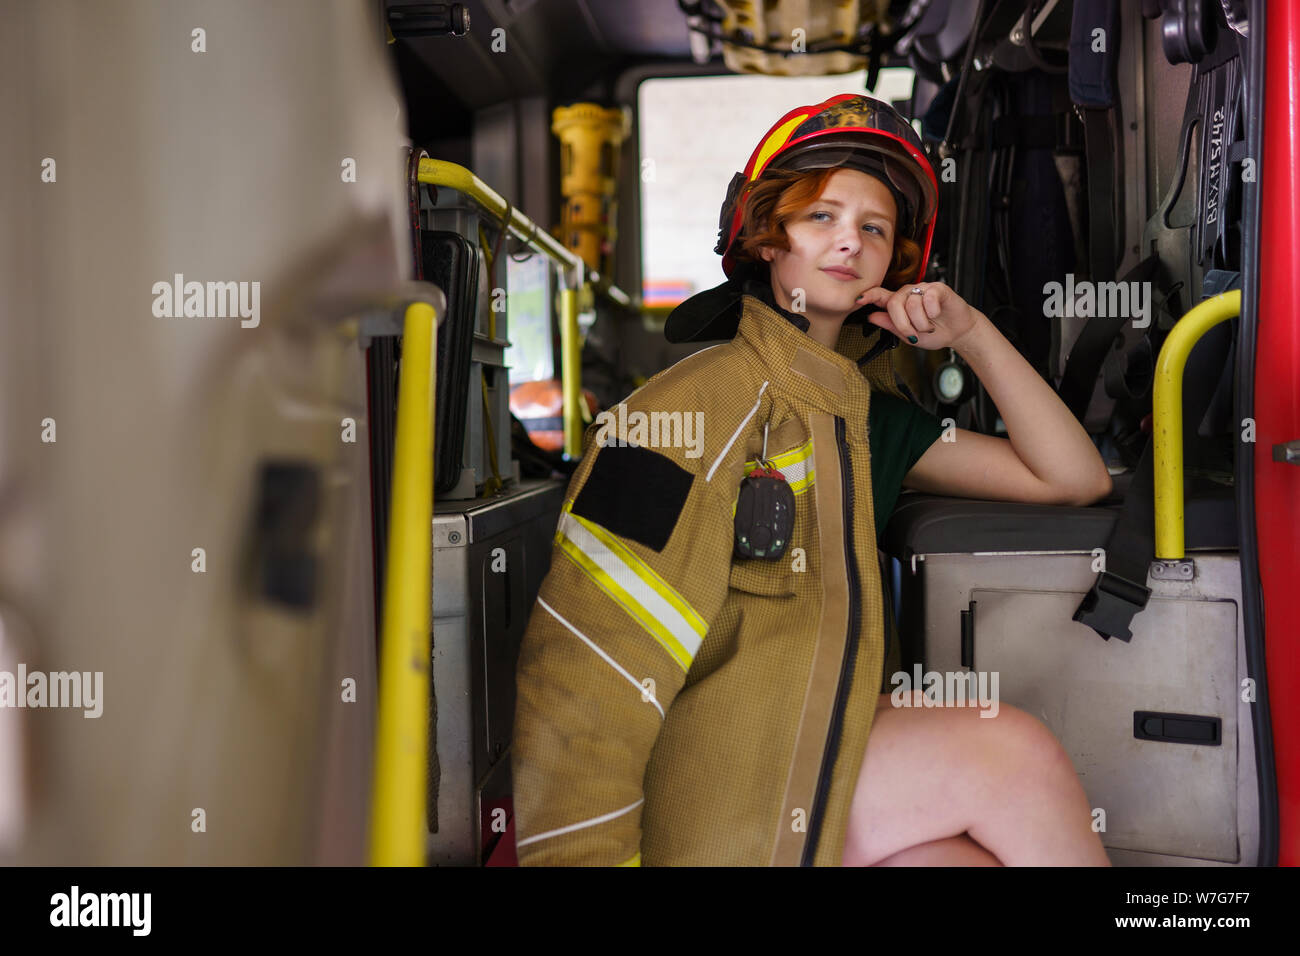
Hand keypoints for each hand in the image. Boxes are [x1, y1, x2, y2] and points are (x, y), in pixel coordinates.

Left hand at [856, 281, 980, 350]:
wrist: (958, 333)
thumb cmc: (934, 333)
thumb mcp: (908, 335)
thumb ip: (891, 325)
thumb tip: (871, 316)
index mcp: (898, 305)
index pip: (879, 296)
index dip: (868, 296)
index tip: (857, 299)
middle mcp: (908, 294)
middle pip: (895, 303)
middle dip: (903, 324)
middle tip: (914, 333)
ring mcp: (923, 289)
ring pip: (912, 303)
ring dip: (921, 322)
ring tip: (929, 326)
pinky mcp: (938, 288)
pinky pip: (929, 297)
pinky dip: (932, 311)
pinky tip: (937, 313)